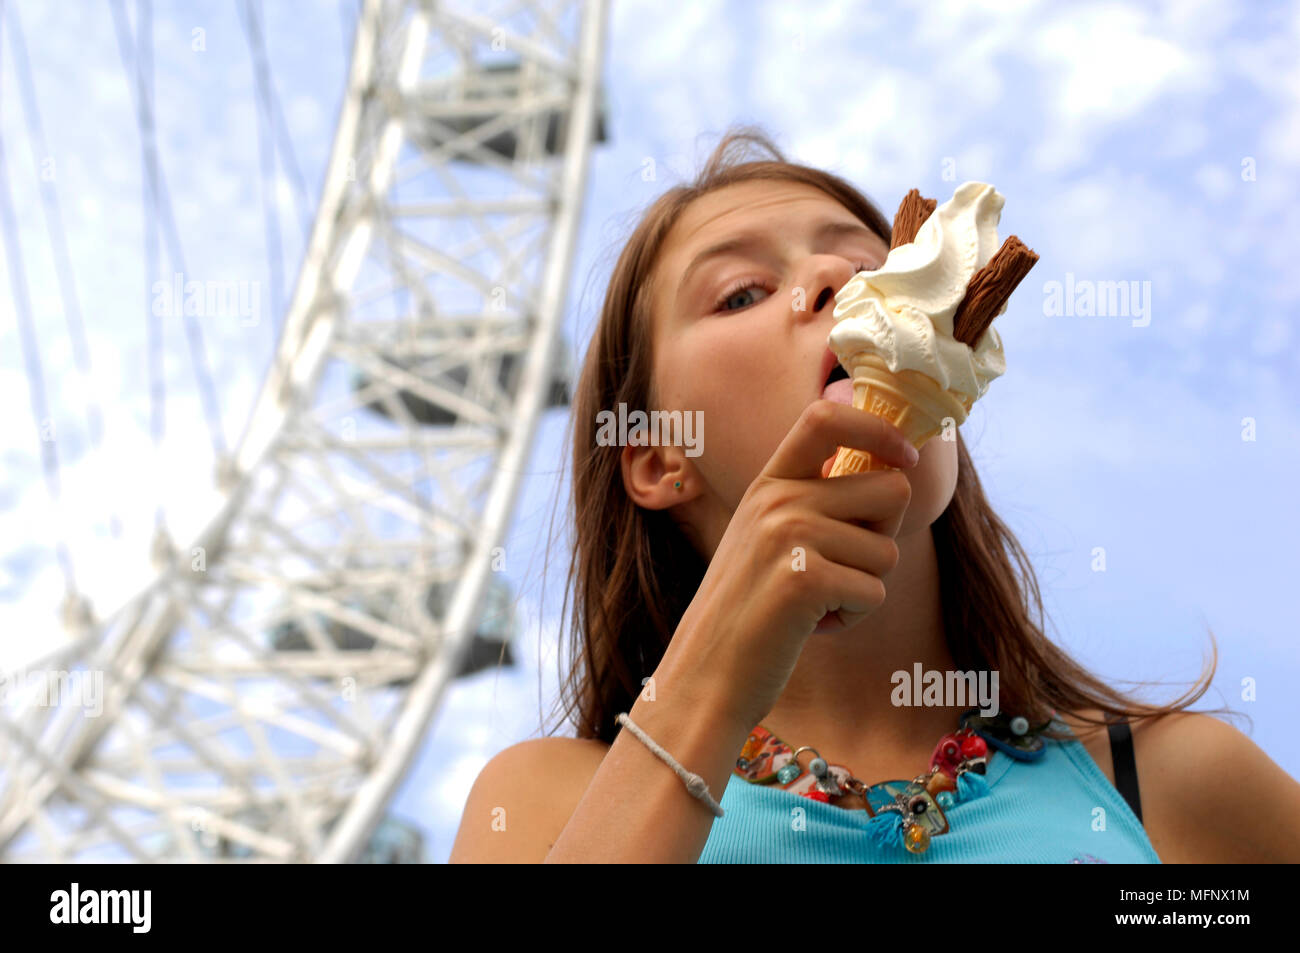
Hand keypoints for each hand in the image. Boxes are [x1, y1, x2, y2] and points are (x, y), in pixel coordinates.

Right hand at [663, 400, 917, 730]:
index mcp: (769, 483)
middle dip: (884, 535)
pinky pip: (875, 592)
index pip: (825, 417)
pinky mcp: (804, 580)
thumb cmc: (749, 612)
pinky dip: (854, 617)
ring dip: (865, 587)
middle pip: (892, 490)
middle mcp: (777, 500)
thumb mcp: (767, 538)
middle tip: (842, 569)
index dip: (879, 428)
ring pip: (887, 550)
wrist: (704, 674)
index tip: (905, 457)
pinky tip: (813, 625)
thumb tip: (895, 473)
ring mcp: (789, 536)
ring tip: (816, 604)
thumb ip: (812, 502)